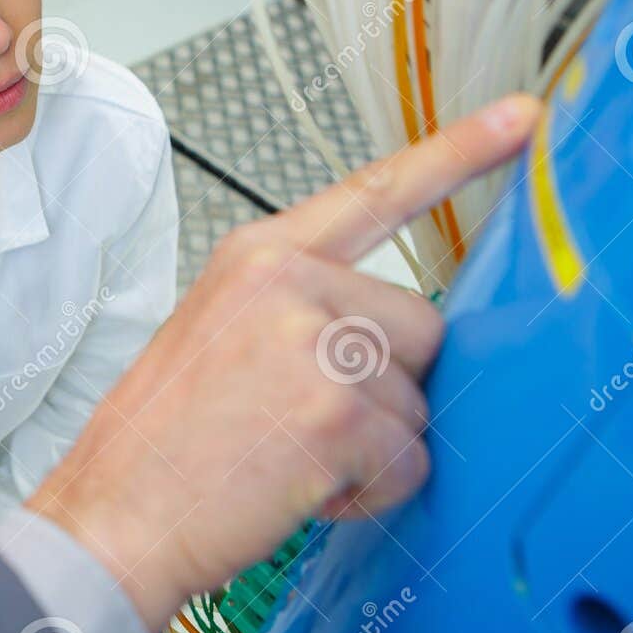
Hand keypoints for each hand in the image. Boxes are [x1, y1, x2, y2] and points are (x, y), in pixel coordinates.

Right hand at [28, 94, 540, 629]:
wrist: (111, 515)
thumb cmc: (157, 442)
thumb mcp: (218, 336)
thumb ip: (304, 310)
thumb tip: (388, 338)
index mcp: (258, 257)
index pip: (375, 192)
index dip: (459, 154)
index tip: (522, 118)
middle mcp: (289, 282)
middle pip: (423, 326)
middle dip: (387, 388)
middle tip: (306, 423)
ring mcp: (315, 342)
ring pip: (419, 401)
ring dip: (374, 449)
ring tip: (288, 458)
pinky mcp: (338, 411)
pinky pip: (410, 461)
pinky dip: (369, 493)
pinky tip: (300, 488)